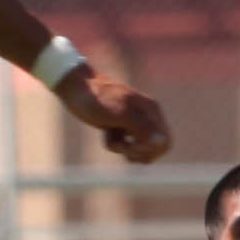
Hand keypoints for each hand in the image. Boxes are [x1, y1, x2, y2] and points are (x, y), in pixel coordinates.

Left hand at [54, 68, 170, 165]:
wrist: (75, 88)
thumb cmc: (97, 99)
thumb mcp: (119, 113)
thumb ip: (142, 128)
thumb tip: (162, 142)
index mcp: (151, 111)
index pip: (164, 142)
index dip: (150, 150)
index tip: (131, 145)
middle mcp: (146, 117)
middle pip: (153, 148)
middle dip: (136, 151)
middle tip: (119, 144)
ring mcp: (133, 122)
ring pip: (137, 149)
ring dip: (123, 149)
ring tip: (110, 136)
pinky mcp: (120, 127)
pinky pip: (123, 146)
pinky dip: (114, 144)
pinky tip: (106, 133)